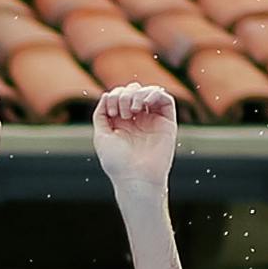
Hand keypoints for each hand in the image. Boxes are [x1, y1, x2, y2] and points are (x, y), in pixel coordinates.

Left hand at [88, 75, 177, 197]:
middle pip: (134, 90)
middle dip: (124, 94)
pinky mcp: (167, 123)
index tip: (111, 113)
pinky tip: (144, 104)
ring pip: (149, 92)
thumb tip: (106, 94)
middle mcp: (138, 119)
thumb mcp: (101, 136)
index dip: (114, 96)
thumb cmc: (117, 162)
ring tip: (132, 109)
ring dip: (138, 94)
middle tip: (121, 113)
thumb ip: (100, 114)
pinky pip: (166, 99)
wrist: (135, 178)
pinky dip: (154, 94)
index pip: (120, 95)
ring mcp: (153, 120)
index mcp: (122, 122)